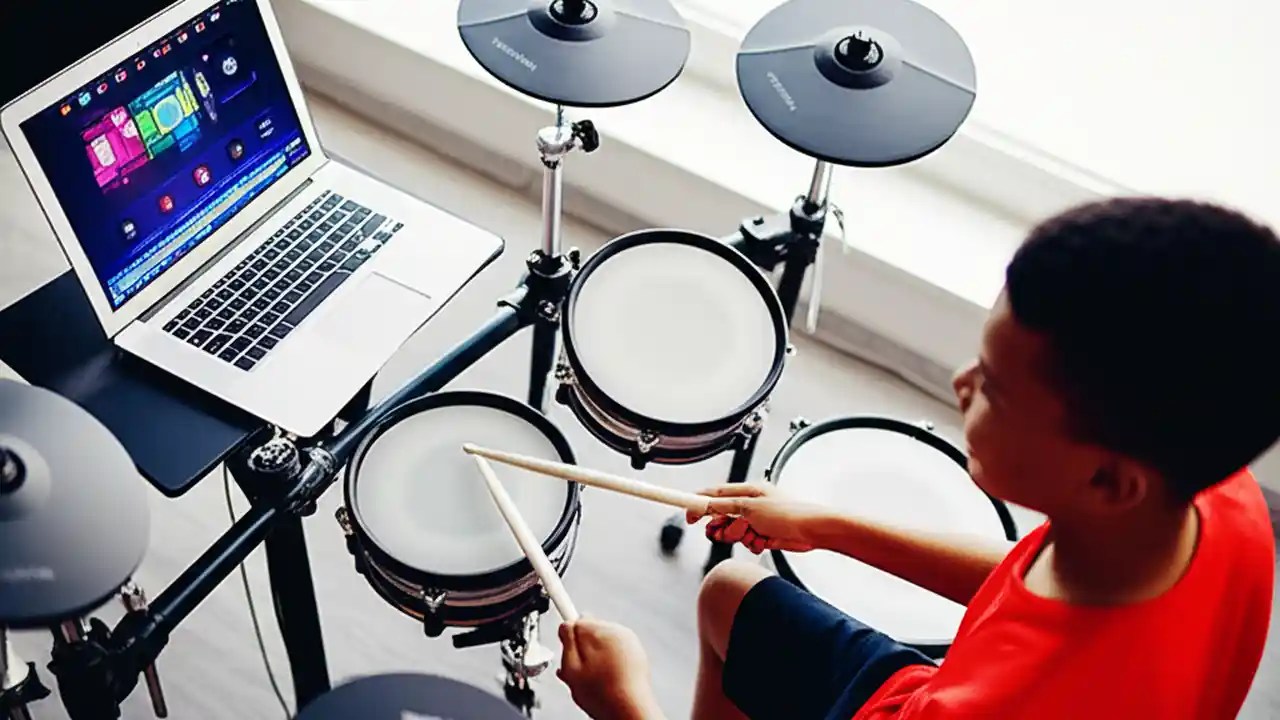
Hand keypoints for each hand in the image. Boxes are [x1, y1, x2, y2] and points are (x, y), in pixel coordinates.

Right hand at [558, 618, 661, 719]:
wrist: (630, 710)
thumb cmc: (603, 695)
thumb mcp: (572, 669)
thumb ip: (567, 642)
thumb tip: (566, 624)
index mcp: (598, 632)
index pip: (575, 619)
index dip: (567, 635)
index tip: (564, 639)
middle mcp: (616, 630)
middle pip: (589, 630)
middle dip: (582, 647)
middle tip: (579, 670)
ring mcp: (628, 640)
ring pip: (602, 640)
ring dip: (596, 654)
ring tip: (595, 677)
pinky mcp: (635, 650)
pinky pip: (615, 648)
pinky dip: (609, 659)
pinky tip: (606, 677)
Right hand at [686, 484, 821, 552]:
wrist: (813, 531)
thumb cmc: (789, 513)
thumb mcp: (750, 507)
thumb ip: (725, 506)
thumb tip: (706, 504)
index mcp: (748, 490)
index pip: (716, 494)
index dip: (700, 503)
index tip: (689, 514)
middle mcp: (751, 504)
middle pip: (722, 516)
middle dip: (722, 527)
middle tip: (723, 531)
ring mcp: (757, 520)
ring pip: (734, 532)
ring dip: (739, 536)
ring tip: (752, 534)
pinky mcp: (764, 534)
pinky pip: (747, 541)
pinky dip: (752, 543)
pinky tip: (764, 541)